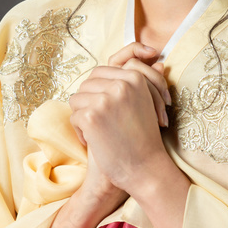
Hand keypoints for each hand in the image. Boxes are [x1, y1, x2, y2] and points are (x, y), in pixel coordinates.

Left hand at [69, 42, 171, 196]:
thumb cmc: (143, 138)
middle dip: (89, 103)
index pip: (100, 72)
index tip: (108, 111)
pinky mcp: (92, 116)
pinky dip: (80, 132)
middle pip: (86, 84)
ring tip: (100, 133)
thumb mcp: (146, 103)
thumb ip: (140, 81)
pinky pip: (74, 116)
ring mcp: (105, 99)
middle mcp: (121, 83)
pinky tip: (95, 142)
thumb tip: (153, 60)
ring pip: (77, 99)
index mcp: (135, 77)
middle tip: (103, 123)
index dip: (97, 92)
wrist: (145, 168)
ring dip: (83, 117)